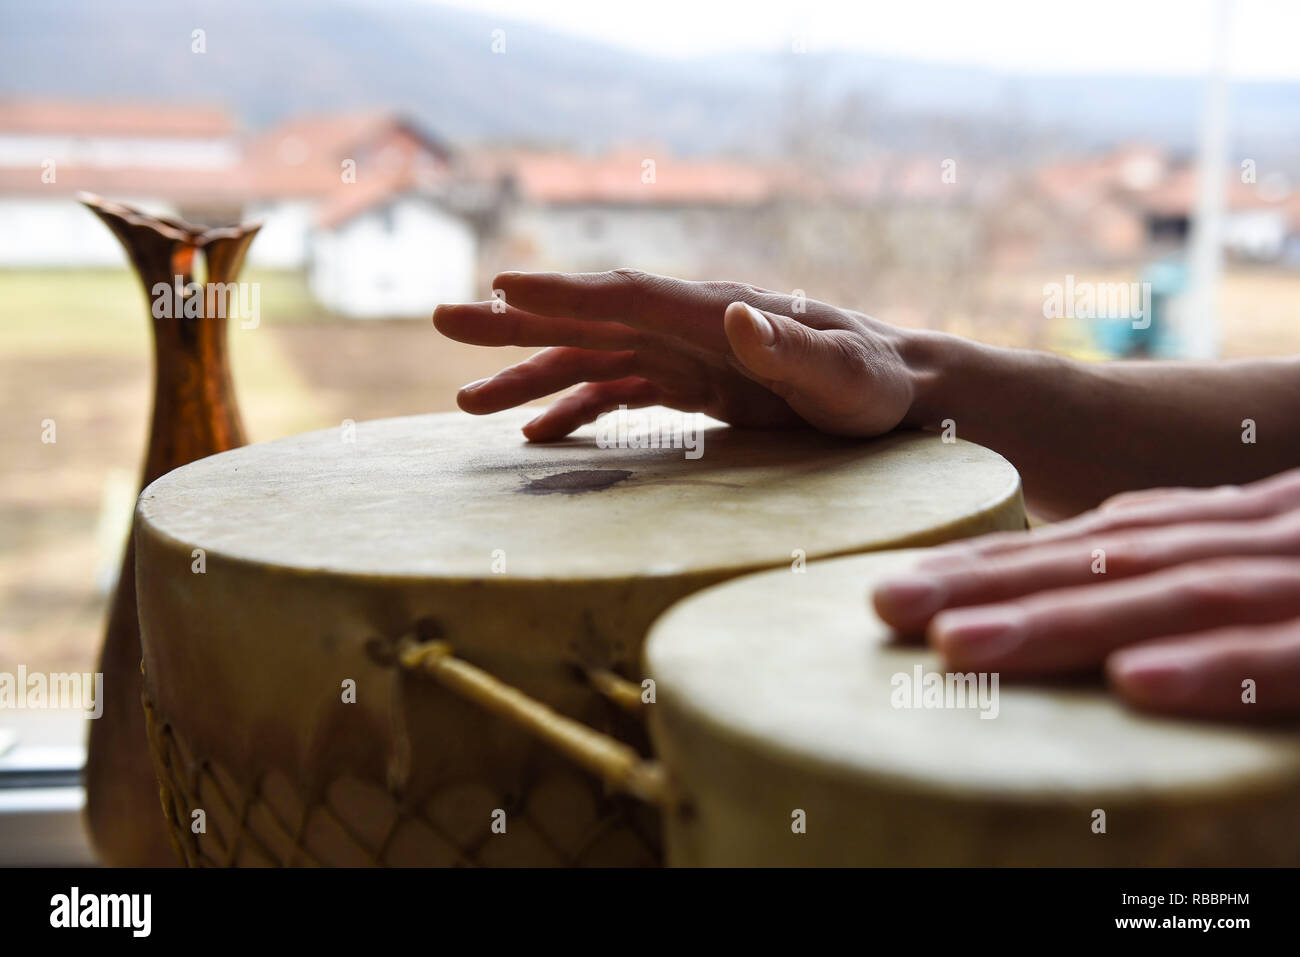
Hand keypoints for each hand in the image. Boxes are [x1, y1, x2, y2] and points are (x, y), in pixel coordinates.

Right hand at [433, 269, 921, 440]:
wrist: (897, 392)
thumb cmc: (876, 384)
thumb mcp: (843, 373)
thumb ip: (790, 346)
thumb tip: (733, 314)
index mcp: (717, 313)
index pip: (628, 297)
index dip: (564, 295)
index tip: (500, 290)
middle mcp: (690, 325)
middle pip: (589, 320)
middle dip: (515, 324)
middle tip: (442, 322)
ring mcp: (686, 354)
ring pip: (591, 359)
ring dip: (529, 376)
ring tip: (465, 401)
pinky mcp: (692, 385)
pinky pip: (618, 393)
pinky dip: (574, 409)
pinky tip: (537, 433)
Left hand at [873, 469, 1299, 720]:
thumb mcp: (1273, 563)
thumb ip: (1190, 573)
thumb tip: (1099, 620)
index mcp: (1227, 526)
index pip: (1093, 540)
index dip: (995, 559)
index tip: (902, 581)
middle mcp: (1254, 538)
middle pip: (1105, 560)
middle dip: (989, 581)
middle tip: (884, 604)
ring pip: (1171, 597)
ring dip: (1061, 620)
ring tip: (955, 645)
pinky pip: (1285, 654)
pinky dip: (1213, 666)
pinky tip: (1136, 683)